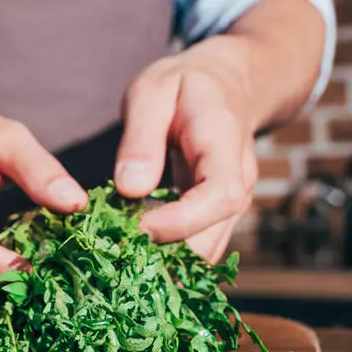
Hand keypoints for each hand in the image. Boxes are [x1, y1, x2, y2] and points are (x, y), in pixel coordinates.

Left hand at [114, 37, 258, 261]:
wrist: (226, 86)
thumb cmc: (183, 85)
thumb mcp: (152, 93)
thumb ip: (141, 138)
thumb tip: (129, 188)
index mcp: (225, 145)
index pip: (219, 195)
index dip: (180, 221)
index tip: (136, 229)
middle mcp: (239, 182)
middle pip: (213, 235)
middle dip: (165, 256)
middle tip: (113, 259)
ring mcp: (231, 205)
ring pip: (206, 252)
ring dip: (164, 265)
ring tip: (117, 267)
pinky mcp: (216, 218)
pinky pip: (196, 248)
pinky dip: (166, 260)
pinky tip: (130, 260)